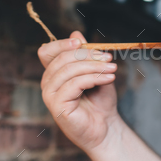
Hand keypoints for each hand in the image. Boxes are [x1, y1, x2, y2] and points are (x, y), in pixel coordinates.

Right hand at [38, 31, 119, 151]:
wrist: (106, 127)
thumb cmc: (100, 101)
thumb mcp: (96, 73)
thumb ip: (87, 56)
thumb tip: (77, 33)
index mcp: (54, 73)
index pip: (48, 51)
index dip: (62, 43)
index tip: (82, 41)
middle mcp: (48, 83)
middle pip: (61, 59)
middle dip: (87, 55)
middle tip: (108, 58)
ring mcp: (50, 95)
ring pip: (69, 70)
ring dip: (94, 66)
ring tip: (113, 69)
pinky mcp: (57, 106)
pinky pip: (74, 84)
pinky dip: (94, 78)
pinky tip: (109, 78)